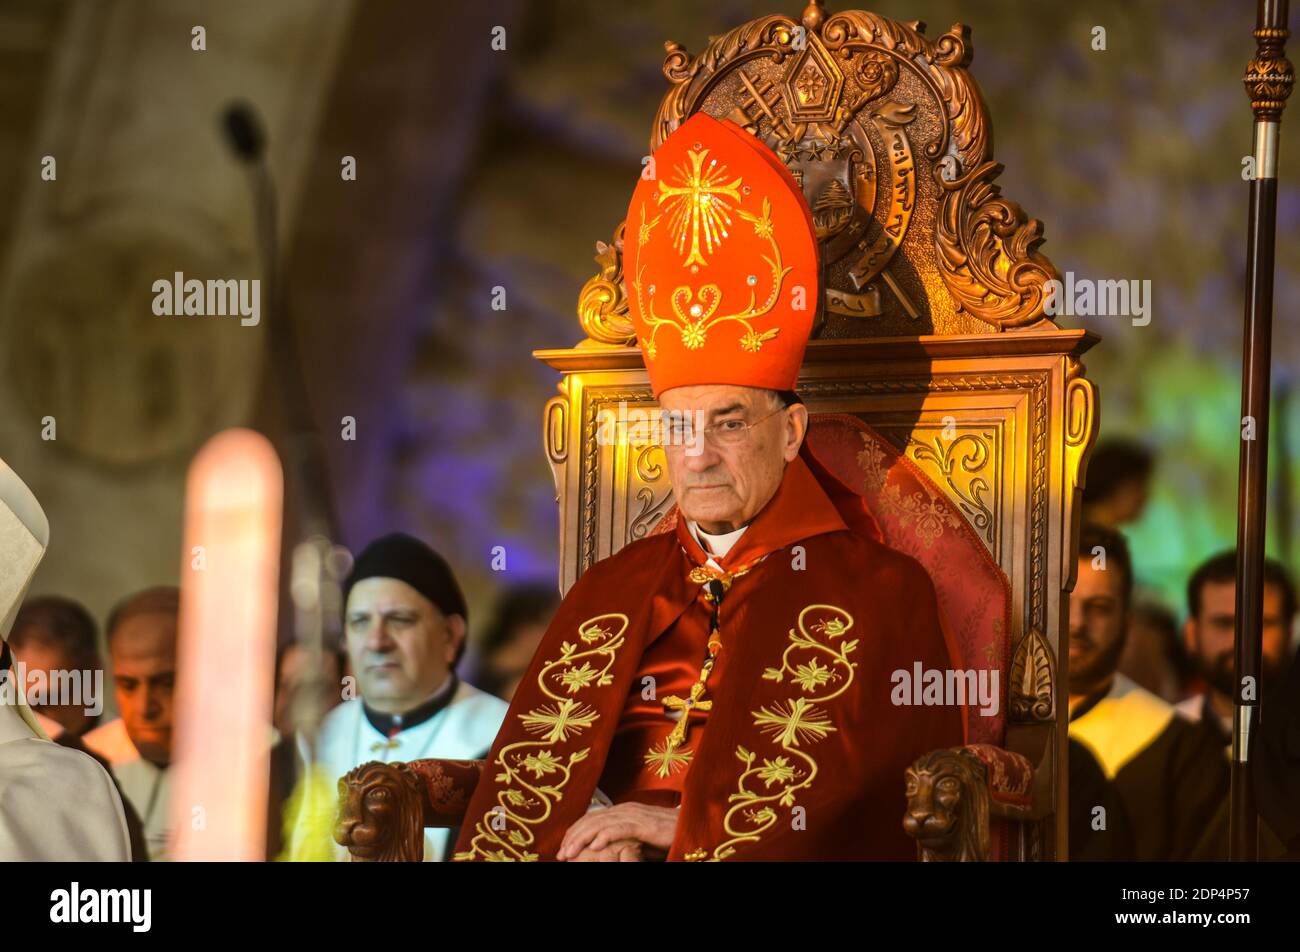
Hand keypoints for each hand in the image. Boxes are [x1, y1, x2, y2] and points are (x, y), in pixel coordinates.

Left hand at [557, 802, 677, 860]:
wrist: (691, 826)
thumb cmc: (666, 834)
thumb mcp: (638, 837)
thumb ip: (620, 839)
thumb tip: (601, 848)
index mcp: (622, 810)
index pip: (591, 819)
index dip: (574, 833)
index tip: (563, 848)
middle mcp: (625, 809)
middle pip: (590, 820)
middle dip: (572, 838)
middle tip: (560, 854)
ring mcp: (634, 815)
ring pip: (600, 824)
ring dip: (582, 839)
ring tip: (569, 853)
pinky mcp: (644, 824)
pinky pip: (620, 829)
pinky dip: (604, 836)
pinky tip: (593, 847)